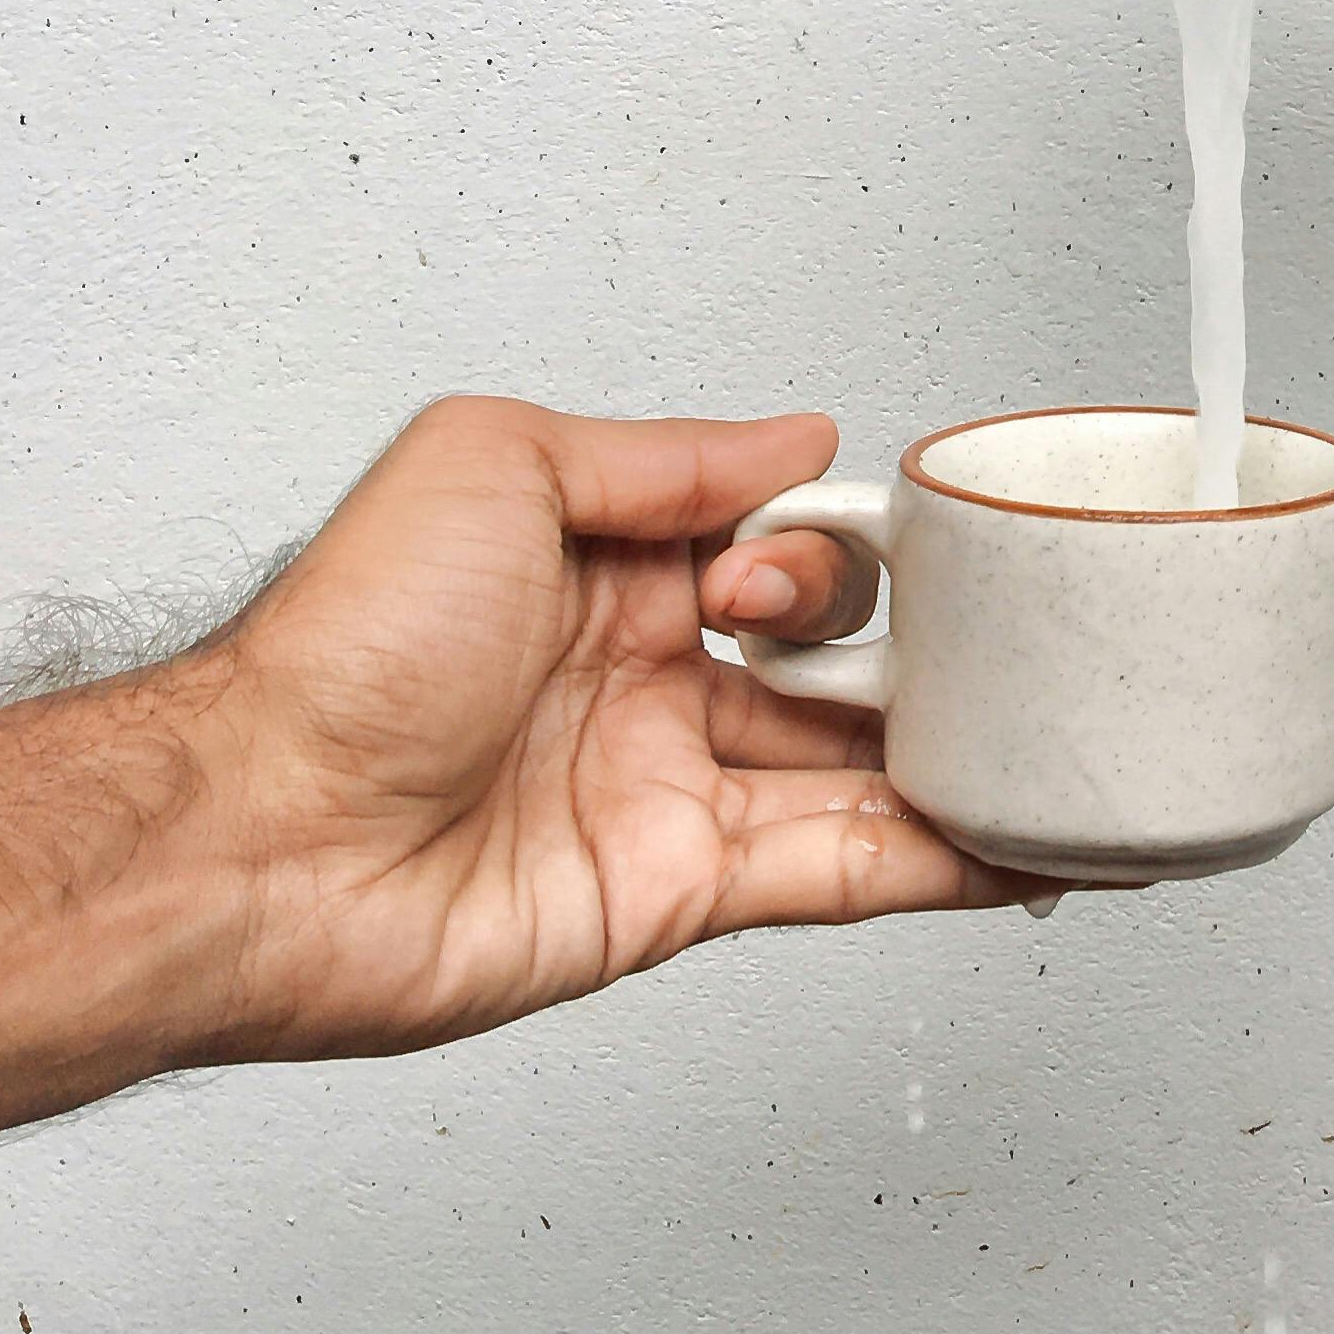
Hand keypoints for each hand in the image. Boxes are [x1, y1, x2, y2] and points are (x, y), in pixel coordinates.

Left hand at [0, 399, 1052, 1133]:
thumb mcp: (497, 463)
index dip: (830, 548)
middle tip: (995, 644)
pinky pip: (837, 870)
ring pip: (856, 773)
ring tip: (1074, 742)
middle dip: (922, 651)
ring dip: (964, 762)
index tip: (831, 557)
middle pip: (836, 661)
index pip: (780, 546)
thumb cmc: (338, 647)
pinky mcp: (675, 895)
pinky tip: (1025, 846)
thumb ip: (667, 457)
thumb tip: (798, 438)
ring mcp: (666, 793)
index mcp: (607, 571)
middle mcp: (645, 682)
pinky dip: (941, 862)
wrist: (258, 834)